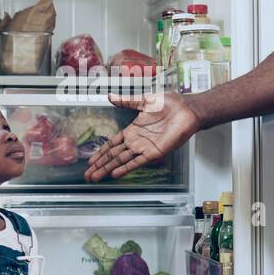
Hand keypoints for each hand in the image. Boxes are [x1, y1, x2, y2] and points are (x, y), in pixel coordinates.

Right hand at [84, 91, 199, 181]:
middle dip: (99, 165)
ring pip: (121, 161)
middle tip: (87, 175)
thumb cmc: (169, 104)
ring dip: (108, 169)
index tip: (90, 160)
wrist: (186, 108)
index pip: (112, 144)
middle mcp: (136, 141)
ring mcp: (144, 148)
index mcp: (133, 130)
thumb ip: (126, 101)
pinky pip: (137, 162)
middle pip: (113, 156)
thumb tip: (110, 96)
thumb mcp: (144, 100)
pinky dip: (126, 168)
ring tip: (95, 177)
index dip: (100, 153)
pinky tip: (115, 174)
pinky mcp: (154, 152)